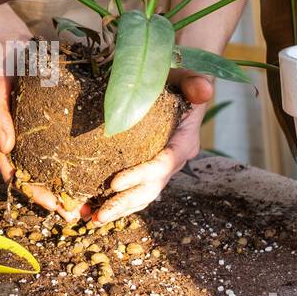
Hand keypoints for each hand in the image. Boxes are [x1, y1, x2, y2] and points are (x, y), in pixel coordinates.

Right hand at [0, 11, 83, 221]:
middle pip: (37, 178)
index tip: (57, 209)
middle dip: (58, 198)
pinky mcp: (48, 123)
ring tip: (92, 199)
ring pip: (50, 167)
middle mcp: (19, 141)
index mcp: (2, 140)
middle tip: (81, 214)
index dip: (36, 195)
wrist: (9, 40)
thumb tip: (6, 147)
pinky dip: (75, 161)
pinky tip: (97, 167)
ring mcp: (34, 133)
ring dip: (68, 184)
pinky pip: (60, 147)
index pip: (18, 176)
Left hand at [90, 71, 213, 224]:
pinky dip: (115, 201)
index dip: (140, 176)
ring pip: (142, 195)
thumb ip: (194, 83)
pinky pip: (134, 190)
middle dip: (125, 203)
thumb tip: (204, 90)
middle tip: (99, 216)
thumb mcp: (186, 77)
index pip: (162, 164)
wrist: (176, 86)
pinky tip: (92, 208)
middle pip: (151, 189)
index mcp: (183, 142)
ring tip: (92, 218)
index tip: (113, 183)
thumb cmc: (177, 79)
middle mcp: (174, 160)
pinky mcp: (147, 167)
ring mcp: (161, 168)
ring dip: (118, 209)